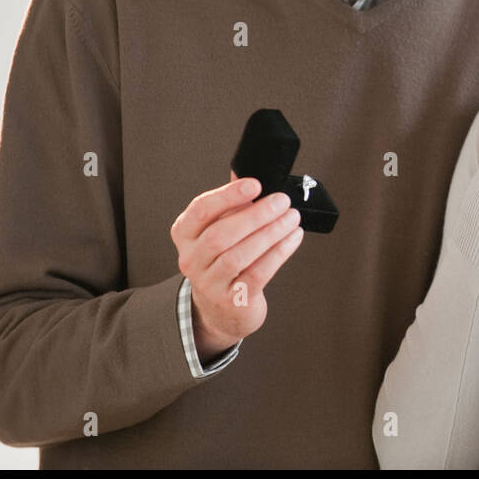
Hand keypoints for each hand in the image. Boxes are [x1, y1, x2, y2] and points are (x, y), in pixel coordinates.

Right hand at [171, 172, 303, 362]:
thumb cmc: (224, 258)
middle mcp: (191, 259)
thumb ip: (232, 202)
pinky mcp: (232, 300)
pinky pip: (258, 273)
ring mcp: (210, 283)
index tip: (255, 184)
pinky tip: (293, 238)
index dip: (228, 196)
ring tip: (292, 218)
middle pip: (221, 234)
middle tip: (282, 201)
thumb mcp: (221, 228)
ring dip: (270, 233)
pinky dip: (279, 253)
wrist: (222, 308)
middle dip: (256, 215)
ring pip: (239, 255)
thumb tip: (249, 170)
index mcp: (185, 234)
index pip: (200, 210)